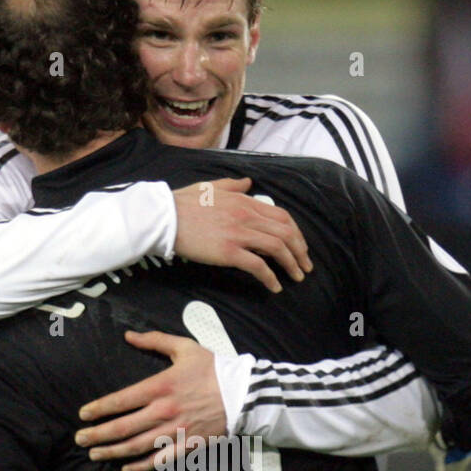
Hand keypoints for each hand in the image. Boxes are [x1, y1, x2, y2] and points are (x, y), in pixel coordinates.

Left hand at [75, 330, 226, 470]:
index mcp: (160, 386)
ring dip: (112, 452)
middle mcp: (164, 411)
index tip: (83, 415)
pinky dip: (141, 466)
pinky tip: (126, 469)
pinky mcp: (188, 445)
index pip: (120, 400)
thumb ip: (154, 341)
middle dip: (97, 435)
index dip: (98, 409)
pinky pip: (160, 460)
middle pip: (122, 428)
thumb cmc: (214, 368)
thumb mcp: (185, 347)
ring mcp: (175, 431)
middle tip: (80, 440)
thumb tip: (128, 336)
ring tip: (95, 455)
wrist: (244, 393)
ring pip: (136, 446)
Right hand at [172, 177, 311, 292]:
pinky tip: (275, 287)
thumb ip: (233, 185)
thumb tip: (248, 183)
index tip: (300, 246)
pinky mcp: (229, 252)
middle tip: (305, 266)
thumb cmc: (182, 203)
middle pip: (286, 232)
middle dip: (301, 251)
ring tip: (296, 277)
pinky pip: (259, 266)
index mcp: (244, 200)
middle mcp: (246, 215)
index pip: (282, 215)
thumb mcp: (210, 186)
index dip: (296, 232)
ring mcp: (239, 234)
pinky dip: (271, 278)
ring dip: (292, 265)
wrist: (164, 217)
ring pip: (278, 248)